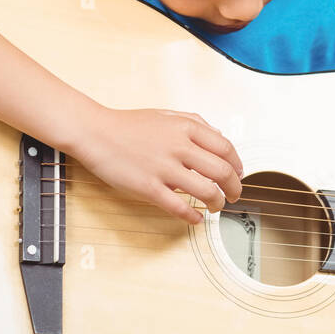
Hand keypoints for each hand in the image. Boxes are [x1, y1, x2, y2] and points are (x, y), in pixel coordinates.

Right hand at [65, 106, 243, 223]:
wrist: (95, 132)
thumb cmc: (129, 125)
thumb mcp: (167, 114)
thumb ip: (195, 123)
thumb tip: (221, 138)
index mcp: (186, 127)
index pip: (226, 148)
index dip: (237, 165)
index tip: (238, 175)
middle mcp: (179, 147)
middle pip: (222, 171)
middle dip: (234, 188)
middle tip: (234, 196)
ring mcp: (164, 168)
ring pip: (205, 190)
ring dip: (217, 203)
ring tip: (216, 207)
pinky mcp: (148, 187)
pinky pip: (178, 207)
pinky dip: (192, 217)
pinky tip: (196, 219)